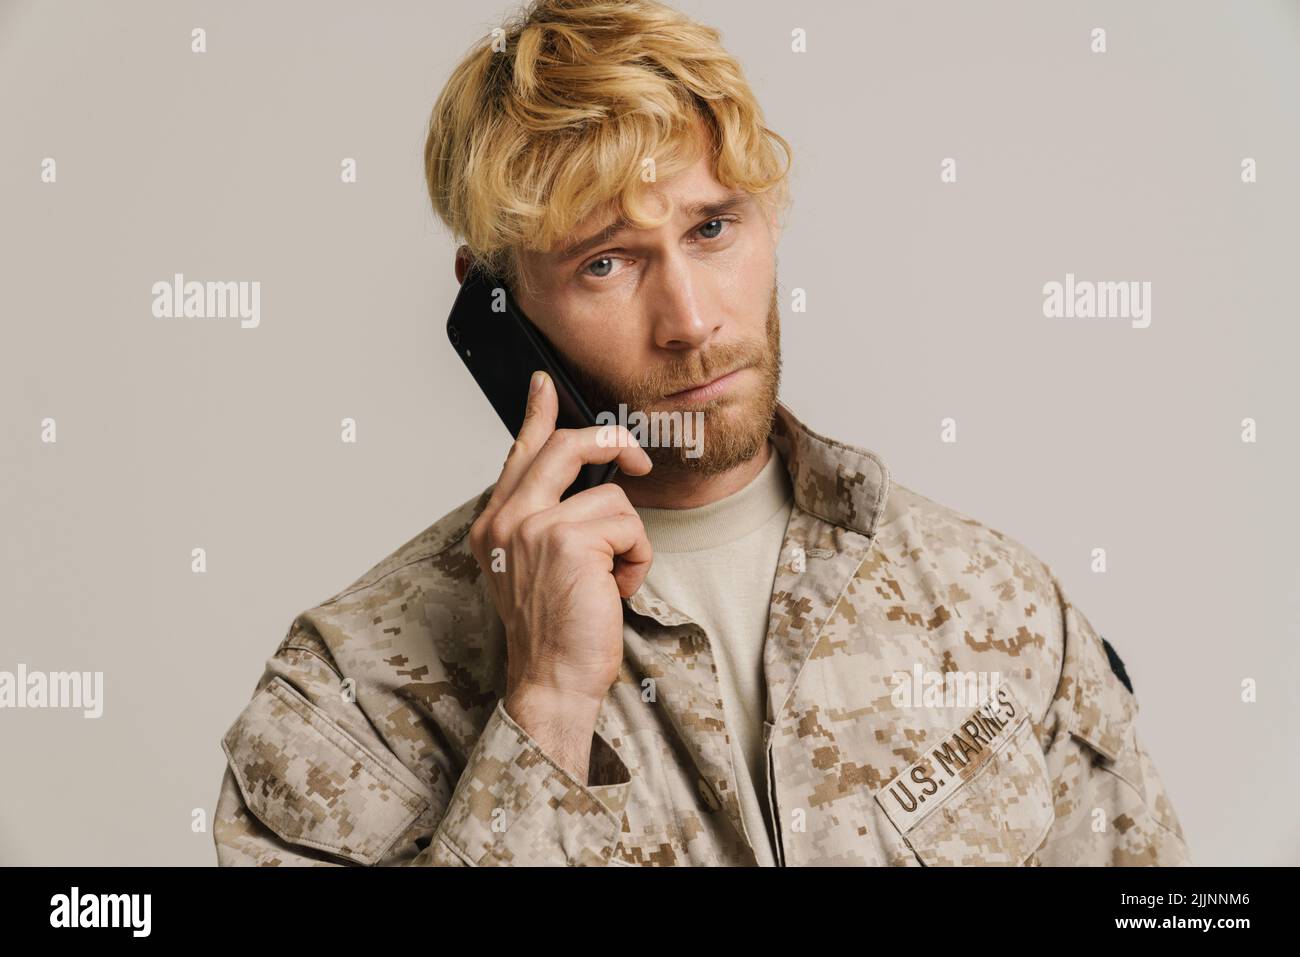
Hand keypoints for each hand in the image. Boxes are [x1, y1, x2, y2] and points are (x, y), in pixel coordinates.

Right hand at [468, 371, 652, 776]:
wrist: (552, 680)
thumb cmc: (554, 631)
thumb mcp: (537, 568)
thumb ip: (546, 520)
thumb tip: (586, 481)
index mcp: (493, 525)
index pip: (518, 453)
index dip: (536, 414)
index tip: (544, 384)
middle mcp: (504, 520)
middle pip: (564, 446)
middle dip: (611, 443)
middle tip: (638, 458)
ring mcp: (532, 526)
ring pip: (611, 494)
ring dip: (628, 540)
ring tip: (611, 577)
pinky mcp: (568, 539)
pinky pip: (628, 524)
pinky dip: (637, 559)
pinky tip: (615, 589)